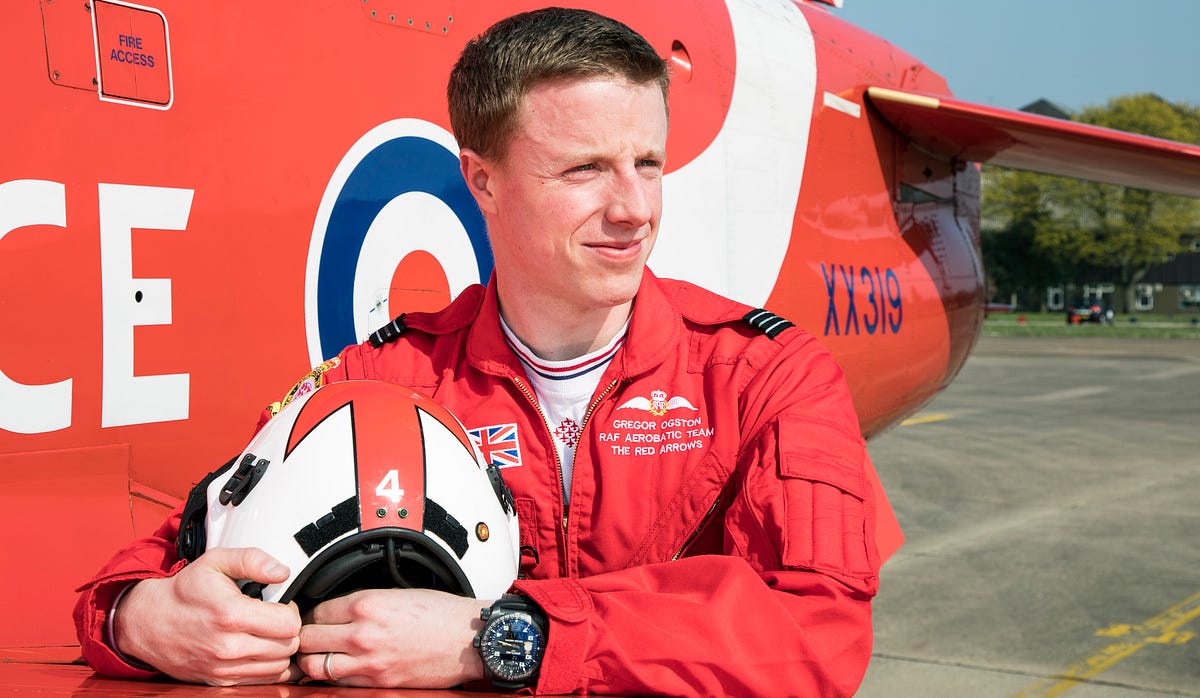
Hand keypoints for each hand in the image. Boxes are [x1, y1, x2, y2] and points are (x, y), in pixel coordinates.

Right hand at [113, 547, 303, 685]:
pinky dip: (268, 666)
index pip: (289, 624)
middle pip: (288, 647)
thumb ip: (252, 560)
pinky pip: (262, 680)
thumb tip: (282, 572)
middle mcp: (228, 647)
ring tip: (267, 633)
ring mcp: (223, 668)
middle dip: (289, 631)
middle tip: (274, 618)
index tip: (280, 604)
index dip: (291, 611)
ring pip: (279, 667)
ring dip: (280, 650)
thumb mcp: (216, 561)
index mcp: (230, 615)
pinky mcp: (220, 682)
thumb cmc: (185, 590)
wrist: (148, 622)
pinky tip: (260, 648)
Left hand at [297, 588, 486, 687]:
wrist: (467, 640)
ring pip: (315, 666)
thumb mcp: (397, 593)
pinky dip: (333, 677)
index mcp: (367, 604)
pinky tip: (340, 669)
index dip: (312, 614)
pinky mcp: (378, 683)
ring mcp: (368, 662)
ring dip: (312, 660)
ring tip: (318, 655)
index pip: (316, 611)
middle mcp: (363, 634)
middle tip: (309, 636)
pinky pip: (338, 684)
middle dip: (305, 637)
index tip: (313, 617)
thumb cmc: (441, 614)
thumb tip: (337, 610)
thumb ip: (363, 602)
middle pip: (308, 639)